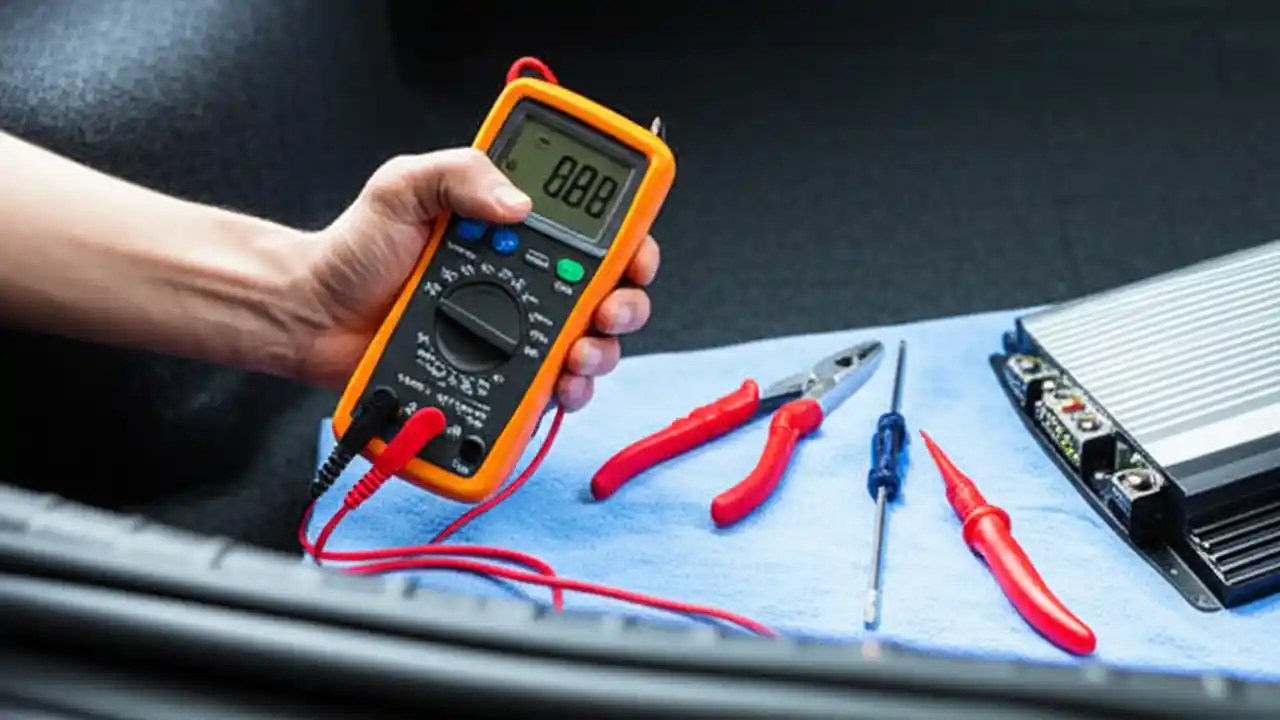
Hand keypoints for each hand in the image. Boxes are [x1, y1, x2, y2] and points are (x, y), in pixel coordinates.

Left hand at [296, 148, 659, 410]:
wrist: (316, 315)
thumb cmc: (357, 248)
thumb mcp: (404, 186)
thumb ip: (460, 173)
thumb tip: (518, 204)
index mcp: (515, 234)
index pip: (594, 235)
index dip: (632, 242)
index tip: (636, 256)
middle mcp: (527, 284)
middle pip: (610, 295)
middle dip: (628, 305)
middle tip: (607, 312)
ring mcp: (517, 335)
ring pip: (591, 347)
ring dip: (603, 353)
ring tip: (578, 356)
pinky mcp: (499, 380)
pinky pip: (549, 393)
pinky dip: (566, 395)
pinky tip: (558, 389)